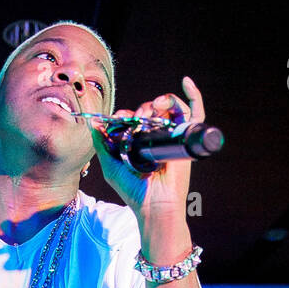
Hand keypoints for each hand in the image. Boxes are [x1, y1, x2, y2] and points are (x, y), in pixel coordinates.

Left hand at [88, 75, 204, 227]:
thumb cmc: (133, 191)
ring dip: (162, 101)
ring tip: (153, 107)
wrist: (153, 205)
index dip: (128, 114)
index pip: (137, 118)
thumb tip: (93, 121)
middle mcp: (159, 138)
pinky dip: (194, 95)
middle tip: (137, 116)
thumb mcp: (110, 165)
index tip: (119, 118)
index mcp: (142, 143)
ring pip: (171, 108)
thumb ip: (101, 144)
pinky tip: (186, 82)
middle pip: (154, 110)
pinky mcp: (186, 139)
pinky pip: (196, 112)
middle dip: (144, 108)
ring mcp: (173, 137)